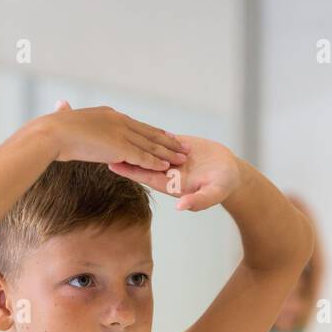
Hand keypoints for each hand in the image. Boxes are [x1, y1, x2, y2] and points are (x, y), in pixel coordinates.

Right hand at [39, 100, 186, 172]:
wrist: (53, 133)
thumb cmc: (55, 130)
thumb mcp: (67, 120)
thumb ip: (72, 118)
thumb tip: (61, 107)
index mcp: (110, 115)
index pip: (137, 125)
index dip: (153, 132)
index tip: (167, 136)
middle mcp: (119, 121)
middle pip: (150, 133)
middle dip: (168, 141)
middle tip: (184, 146)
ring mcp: (120, 134)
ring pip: (150, 145)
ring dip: (168, 152)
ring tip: (183, 157)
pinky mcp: (119, 147)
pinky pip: (142, 156)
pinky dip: (156, 162)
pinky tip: (167, 166)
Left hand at [108, 134, 242, 212]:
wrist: (232, 174)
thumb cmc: (223, 186)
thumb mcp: (212, 194)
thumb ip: (197, 201)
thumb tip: (181, 207)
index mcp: (170, 183)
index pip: (144, 174)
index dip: (129, 169)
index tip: (111, 163)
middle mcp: (166, 170)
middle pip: (140, 160)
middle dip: (122, 153)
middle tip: (100, 145)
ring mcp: (171, 157)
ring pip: (146, 147)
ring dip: (130, 140)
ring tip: (110, 132)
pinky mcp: (177, 146)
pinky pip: (159, 138)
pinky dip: (146, 132)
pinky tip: (131, 124)